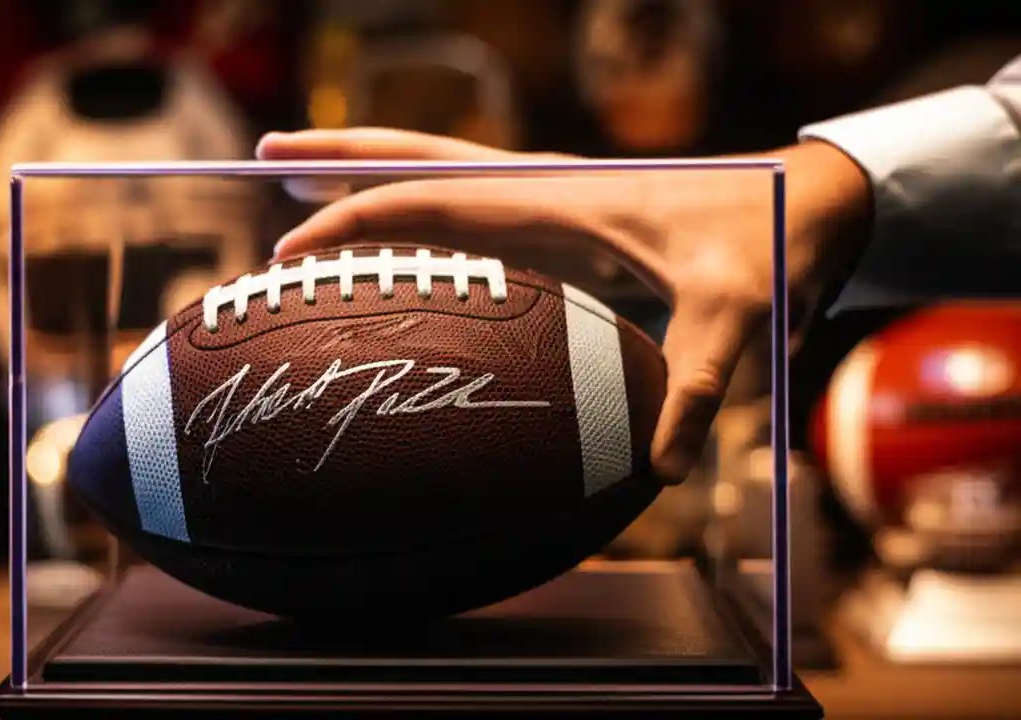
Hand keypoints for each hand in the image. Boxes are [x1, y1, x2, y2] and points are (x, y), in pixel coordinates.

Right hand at [259, 128, 870, 482]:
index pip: (428, 198)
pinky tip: (399, 238)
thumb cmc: (769, 244)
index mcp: (556, 196)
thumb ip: (697, 383)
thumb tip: (659, 470)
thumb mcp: (739, 312)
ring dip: (368, 167)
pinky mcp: (560, 218)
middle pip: (415, 155)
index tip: (292, 252)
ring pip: (434, 169)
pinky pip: (466, 205)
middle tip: (262, 149)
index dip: (355, 221)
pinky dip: (414, 208)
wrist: (808, 203)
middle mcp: (537, 185)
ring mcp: (545, 197)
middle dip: (337, 151)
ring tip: (299, 170)